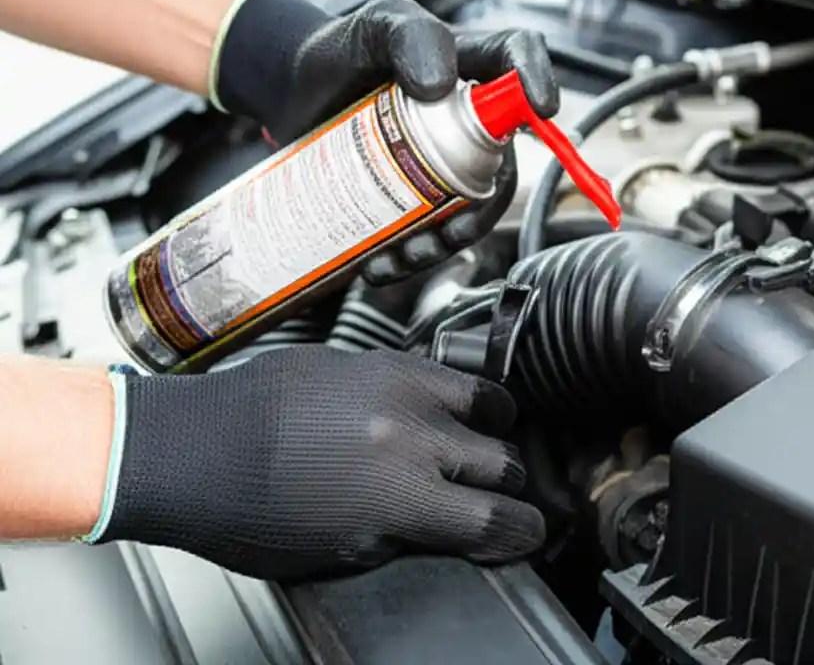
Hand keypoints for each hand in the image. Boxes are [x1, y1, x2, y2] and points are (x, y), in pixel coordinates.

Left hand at [91, 347, 544, 580]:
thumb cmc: (245, 510)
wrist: (191, 449)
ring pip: (489, 403)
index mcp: (402, 497)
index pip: (500, 518)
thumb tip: (454, 528)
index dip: (524, 533)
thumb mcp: (337, 553)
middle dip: (508, 487)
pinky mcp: (376, 357)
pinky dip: (452, 396)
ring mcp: (396, 387)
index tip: (525, 532)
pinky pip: (442, 371)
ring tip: (478, 443)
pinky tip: (435, 411)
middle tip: (495, 497)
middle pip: (504, 461)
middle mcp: (409, 435)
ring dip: (493, 430)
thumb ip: (410, 537)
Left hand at [213, 0, 553, 280]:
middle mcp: (464, 117)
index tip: (542, 110)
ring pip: (464, 213)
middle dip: (479, 213)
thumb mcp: (372, 26)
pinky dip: (407, 258)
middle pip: (499, 168)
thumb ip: (409, 36)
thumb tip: (439, 84)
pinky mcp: (412, 191)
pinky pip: (426, 232)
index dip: (538, 81)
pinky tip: (379, 263)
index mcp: (466, 63)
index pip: (516, 60)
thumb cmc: (338, 53)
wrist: (290, 93)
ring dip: (442, 246)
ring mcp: (441, 159)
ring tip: (402, 255)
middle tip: (449, 230)